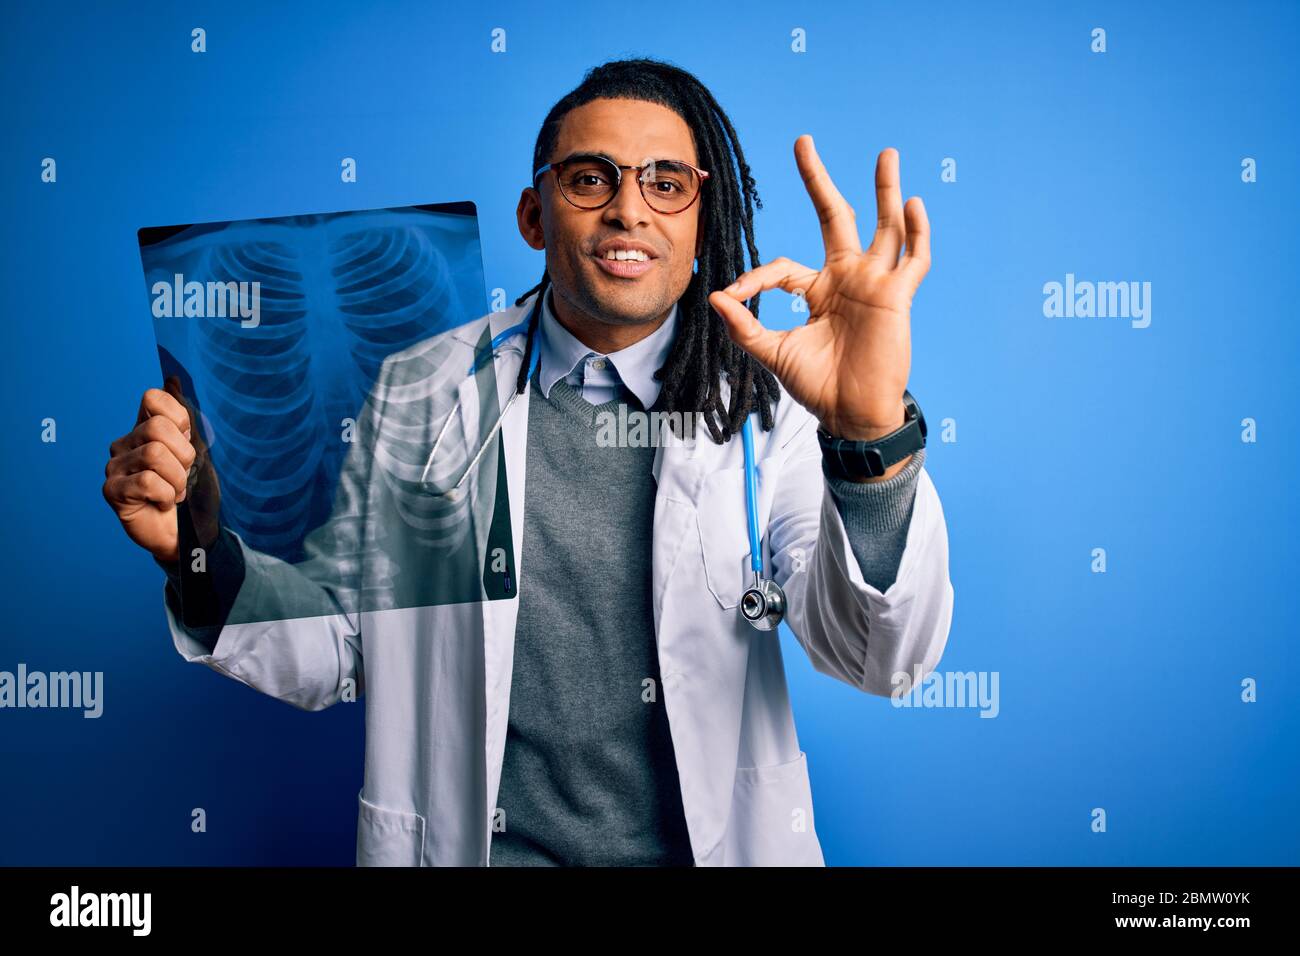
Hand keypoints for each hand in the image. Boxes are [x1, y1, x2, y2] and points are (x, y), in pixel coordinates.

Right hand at [102, 377, 221, 562]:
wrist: (190, 533)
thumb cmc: (193, 493)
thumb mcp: (198, 453)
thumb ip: (183, 419)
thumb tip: (172, 379)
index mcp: (145, 429)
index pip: (153, 398)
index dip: (179, 419)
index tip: (186, 443)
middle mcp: (126, 443)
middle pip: (157, 428)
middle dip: (184, 456)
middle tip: (183, 476)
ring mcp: (115, 466)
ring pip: (155, 455)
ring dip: (178, 479)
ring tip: (175, 493)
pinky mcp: (112, 490)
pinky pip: (148, 482)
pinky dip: (167, 496)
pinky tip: (163, 503)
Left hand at [709, 138, 929, 477]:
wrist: (850, 414)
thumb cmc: (817, 386)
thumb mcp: (774, 353)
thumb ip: (745, 327)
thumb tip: (716, 298)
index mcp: (817, 291)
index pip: (783, 268)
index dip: (757, 276)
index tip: (736, 293)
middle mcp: (846, 279)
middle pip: (835, 218)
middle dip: (818, 182)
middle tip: (802, 142)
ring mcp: (874, 285)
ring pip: (884, 229)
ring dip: (886, 192)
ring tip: (886, 154)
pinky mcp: (896, 298)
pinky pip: (912, 260)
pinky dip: (917, 233)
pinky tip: (912, 205)